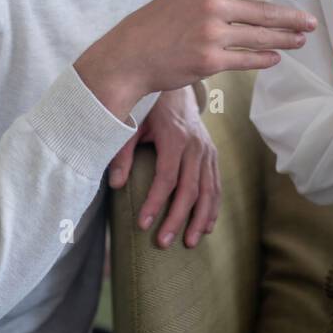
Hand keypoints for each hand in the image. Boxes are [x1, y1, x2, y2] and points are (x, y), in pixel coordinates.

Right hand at [75, 0, 323, 120]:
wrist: (129, 54)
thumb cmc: (159, 22)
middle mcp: (213, 4)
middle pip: (267, 11)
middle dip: (294, 17)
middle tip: (312, 22)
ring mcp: (212, 34)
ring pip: (262, 37)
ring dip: (286, 39)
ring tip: (300, 40)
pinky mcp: (210, 61)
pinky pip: (249, 60)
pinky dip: (266, 59)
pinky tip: (276, 57)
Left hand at [108, 86, 218, 248]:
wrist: (175, 89)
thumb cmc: (149, 108)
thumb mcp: (131, 123)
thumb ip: (122, 153)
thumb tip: (115, 185)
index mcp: (175, 137)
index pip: (167, 177)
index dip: (155, 202)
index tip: (142, 224)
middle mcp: (195, 145)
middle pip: (190, 189)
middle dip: (177, 218)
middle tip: (163, 242)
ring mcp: (207, 150)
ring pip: (209, 190)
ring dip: (200, 219)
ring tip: (188, 243)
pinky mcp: (213, 154)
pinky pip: (216, 184)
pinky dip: (213, 207)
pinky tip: (207, 227)